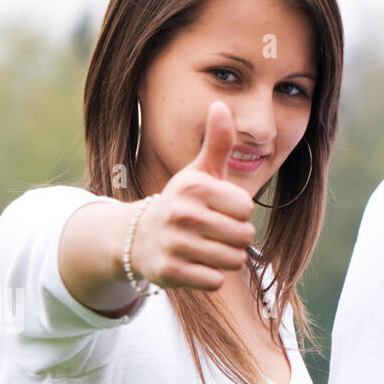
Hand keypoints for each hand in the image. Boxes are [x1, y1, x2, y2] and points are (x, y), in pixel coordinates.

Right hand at [128, 101, 255, 290]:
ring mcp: (174, 244)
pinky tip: (193, 264)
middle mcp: (182, 214)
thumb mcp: (198, 172)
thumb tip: (221, 103)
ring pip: (233, 260)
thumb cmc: (181, 202)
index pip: (246, 208)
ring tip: (204, 247)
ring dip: (225, 258)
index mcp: (195, 187)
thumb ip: (217, 141)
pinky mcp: (169, 272)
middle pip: (244, 236)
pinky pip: (215, 280)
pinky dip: (210, 276)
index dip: (237, 212)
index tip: (217, 210)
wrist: (138, 238)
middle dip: (235, 238)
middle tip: (212, 232)